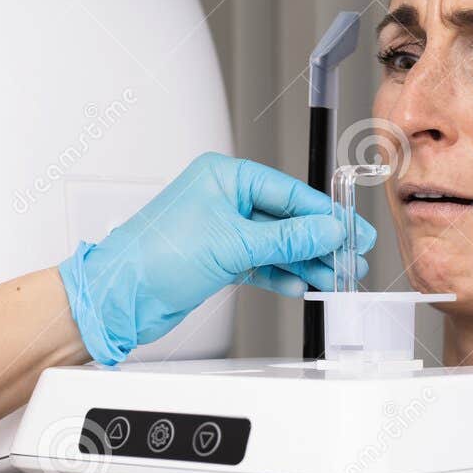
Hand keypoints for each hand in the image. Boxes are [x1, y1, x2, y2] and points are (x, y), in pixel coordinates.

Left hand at [60, 152, 376, 363]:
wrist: (121, 296)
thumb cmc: (156, 256)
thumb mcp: (233, 244)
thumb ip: (287, 239)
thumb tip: (327, 230)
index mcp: (224, 176)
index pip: (288, 192)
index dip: (324, 213)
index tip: (351, 229)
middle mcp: (223, 198)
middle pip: (286, 218)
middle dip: (319, 241)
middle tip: (352, 258)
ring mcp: (221, 229)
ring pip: (276, 244)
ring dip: (306, 262)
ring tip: (335, 278)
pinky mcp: (218, 258)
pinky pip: (261, 263)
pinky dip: (281, 275)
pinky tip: (303, 285)